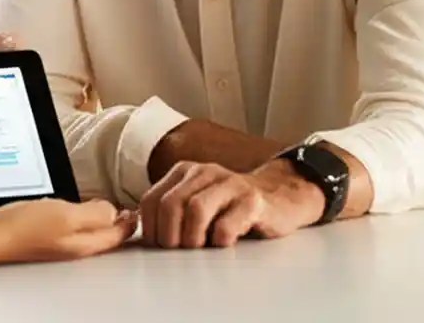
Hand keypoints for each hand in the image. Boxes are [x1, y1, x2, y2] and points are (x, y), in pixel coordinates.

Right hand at [0, 199, 137, 262]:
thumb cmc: (26, 226)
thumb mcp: (67, 214)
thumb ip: (95, 213)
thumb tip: (113, 211)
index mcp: (85, 244)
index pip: (118, 235)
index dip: (131, 221)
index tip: (137, 208)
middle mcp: (75, 247)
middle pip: (105, 235)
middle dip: (118, 222)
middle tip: (127, 207)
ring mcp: (59, 242)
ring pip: (88, 231)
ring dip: (99, 219)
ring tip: (106, 206)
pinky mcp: (44, 236)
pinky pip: (70, 226)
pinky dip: (79, 217)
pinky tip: (73, 208)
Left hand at [139, 160, 325, 248]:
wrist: (280, 197)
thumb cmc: (231, 207)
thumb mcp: (197, 200)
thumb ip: (171, 211)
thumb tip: (143, 234)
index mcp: (183, 172)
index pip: (150, 199)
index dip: (149, 227)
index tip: (158, 245)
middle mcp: (204, 172)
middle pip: (170, 204)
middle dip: (168, 235)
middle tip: (178, 251)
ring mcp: (230, 184)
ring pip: (196, 210)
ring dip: (192, 238)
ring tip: (199, 248)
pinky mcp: (253, 201)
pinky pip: (227, 225)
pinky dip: (219, 240)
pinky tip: (223, 243)